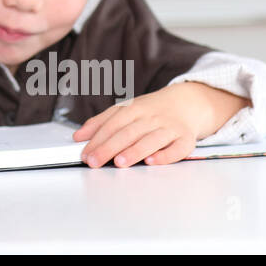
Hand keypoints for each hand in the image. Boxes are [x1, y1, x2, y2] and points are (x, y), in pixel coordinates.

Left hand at [71, 82, 245, 167]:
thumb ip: (101, 122)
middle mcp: (151, 117)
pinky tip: (152, 162)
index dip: (98, 139)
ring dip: (135, 151)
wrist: (187, 103)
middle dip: (109, 147)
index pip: (113, 124)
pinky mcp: (186, 139)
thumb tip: (78, 137)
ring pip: (151, 139)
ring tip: (119, 162)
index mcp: (134, 109)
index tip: (85, 154)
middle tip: (94, 161)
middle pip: (128, 132)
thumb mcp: (125, 110)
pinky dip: (165, 155)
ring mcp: (170, 128)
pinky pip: (177, 149)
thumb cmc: (151, 111)